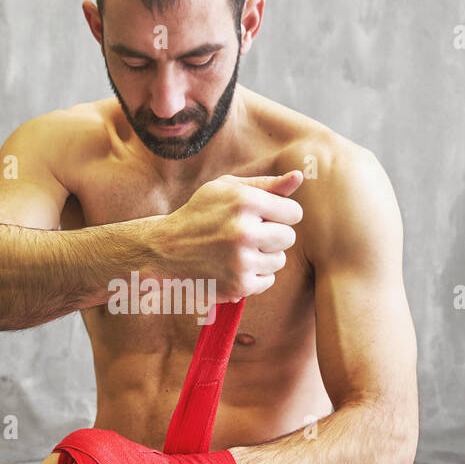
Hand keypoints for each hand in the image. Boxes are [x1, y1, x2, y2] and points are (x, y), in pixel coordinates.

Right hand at [150, 171, 303, 300]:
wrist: (164, 250)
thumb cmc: (200, 214)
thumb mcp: (226, 189)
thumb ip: (266, 184)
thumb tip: (299, 177)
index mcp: (244, 201)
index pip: (294, 213)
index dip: (281, 215)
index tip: (264, 217)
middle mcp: (244, 231)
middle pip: (288, 238)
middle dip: (273, 236)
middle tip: (248, 235)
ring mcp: (241, 261)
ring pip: (279, 261)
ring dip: (264, 257)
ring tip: (237, 251)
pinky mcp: (238, 286)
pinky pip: (268, 281)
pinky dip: (254, 275)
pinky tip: (233, 266)